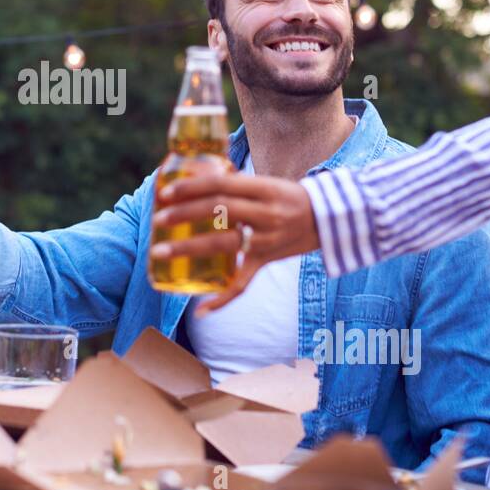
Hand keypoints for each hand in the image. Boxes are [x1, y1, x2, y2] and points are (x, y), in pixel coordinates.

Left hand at [149, 173, 320, 315]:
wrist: (330, 221)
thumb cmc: (290, 198)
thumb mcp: (267, 184)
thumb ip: (236, 184)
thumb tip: (196, 179)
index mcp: (264, 189)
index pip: (222, 184)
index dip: (192, 187)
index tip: (167, 192)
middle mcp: (266, 214)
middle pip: (219, 211)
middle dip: (185, 214)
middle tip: (159, 219)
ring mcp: (267, 240)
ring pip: (225, 244)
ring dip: (191, 249)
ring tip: (163, 250)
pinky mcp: (267, 261)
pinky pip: (244, 283)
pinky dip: (222, 299)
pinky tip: (201, 310)